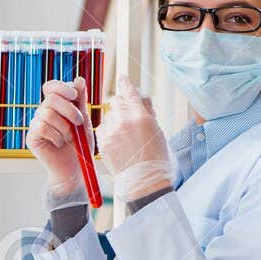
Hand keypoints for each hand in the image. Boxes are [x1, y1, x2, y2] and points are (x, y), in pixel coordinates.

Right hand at [26, 76, 91, 198]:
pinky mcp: (32, 137)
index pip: (51, 86)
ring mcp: (36, 124)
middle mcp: (44, 112)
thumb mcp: (84, 120)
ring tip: (70, 138)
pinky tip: (59, 143)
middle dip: (69, 109)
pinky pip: (42, 128)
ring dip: (64, 126)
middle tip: (79, 122)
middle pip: (51, 98)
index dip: (61, 87)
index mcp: (56, 105)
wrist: (74, 169)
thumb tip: (79, 79)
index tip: (74, 95)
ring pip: (47, 114)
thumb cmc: (80, 145)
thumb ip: (80, 101)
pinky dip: (55, 135)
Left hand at [96, 80, 171, 201]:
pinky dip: (108, 131)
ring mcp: (111, 132)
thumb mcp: (158, 129)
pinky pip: (102, 128)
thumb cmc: (155, 157)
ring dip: (115, 119)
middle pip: (116, 101)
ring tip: (125, 134)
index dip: (126, 84)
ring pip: (108, 115)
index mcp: (141, 116)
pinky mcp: (103, 142)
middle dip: (122, 105)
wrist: (144, 181)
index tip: (122, 78)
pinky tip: (117, 141)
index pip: (130, 92)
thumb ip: (147, 111)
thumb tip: (140, 97)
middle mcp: (124, 121)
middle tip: (129, 116)